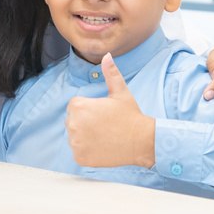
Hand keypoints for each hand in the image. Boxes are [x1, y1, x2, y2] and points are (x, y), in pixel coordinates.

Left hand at [66, 54, 155, 168]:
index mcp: (79, 107)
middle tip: (104, 124)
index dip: (89, 109)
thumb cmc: (130, 115)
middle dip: (85, 122)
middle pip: (72, 121)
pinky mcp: (80, 157)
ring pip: (75, 137)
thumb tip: (107, 56)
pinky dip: (87, 151)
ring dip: (85, 136)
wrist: (141, 141)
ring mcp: (76, 143)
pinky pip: (78, 151)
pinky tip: (102, 146)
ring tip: (104, 135)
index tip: (102, 113)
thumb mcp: (121, 92)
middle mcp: (73, 124)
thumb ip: (111, 73)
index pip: (74, 106)